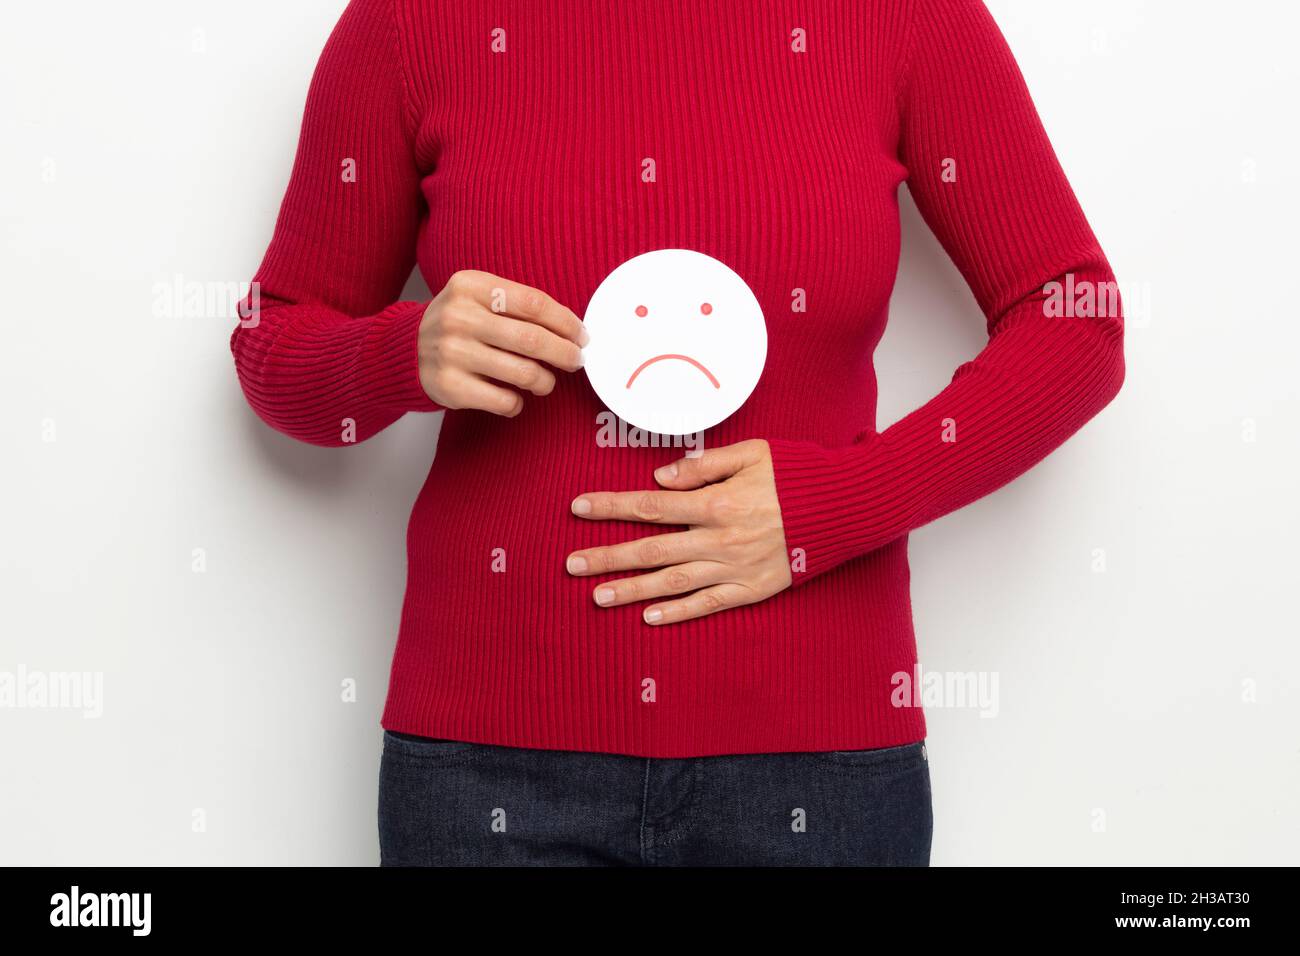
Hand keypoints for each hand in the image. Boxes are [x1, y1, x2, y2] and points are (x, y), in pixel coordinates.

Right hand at [418, 270, 586, 415]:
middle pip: (533, 339)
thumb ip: (518, 304)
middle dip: (565, 353)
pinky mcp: (450, 386)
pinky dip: (518, 403)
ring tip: (545, 381)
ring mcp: (453, 353)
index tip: (581, 335)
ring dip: (545, 381)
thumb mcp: (478, 296)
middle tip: (576, 360)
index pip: (534, 303)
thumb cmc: (459, 322)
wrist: (405, 350)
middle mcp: (459, 317)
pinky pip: (505, 401)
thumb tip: (572, 330)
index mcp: (471, 286)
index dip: (566, 322)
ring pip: (524, 373)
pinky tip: (515, 397)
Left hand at [566, 439, 792, 624]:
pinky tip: (649, 618)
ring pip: (672, 583)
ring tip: (597, 596)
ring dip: (631, 590)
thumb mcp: (753, 453)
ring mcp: (735, 568)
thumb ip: (703, 465)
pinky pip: (708, 604)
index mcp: (716, 503)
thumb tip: (660, 479)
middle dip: (607, 557)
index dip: (611, 507)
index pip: (650, 506)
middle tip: (571, 565)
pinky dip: (678, 613)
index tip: (578, 508)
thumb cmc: (800, 474)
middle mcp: (719, 540)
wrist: (847, 508)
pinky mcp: (752, 589)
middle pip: (651, 551)